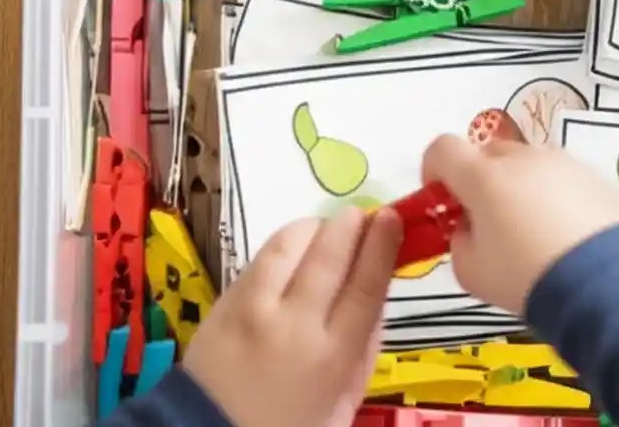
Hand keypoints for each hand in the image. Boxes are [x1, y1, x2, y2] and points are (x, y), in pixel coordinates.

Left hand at [183, 208, 401, 426]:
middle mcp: (296, 323)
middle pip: (330, 257)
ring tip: (328, 228)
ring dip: (316, 228)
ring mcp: (256, 308)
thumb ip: (365, 352)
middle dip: (351, 226)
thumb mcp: (343, 403)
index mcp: (334, 355)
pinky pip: (261, 257)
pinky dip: (284, 244)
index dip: (382, 246)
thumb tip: (377, 299)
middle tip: (364, 213)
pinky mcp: (226, 301)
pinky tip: (295, 247)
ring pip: (290, 245)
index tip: (392, 219)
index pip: (366, 285)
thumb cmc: (289, 426)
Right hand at [422, 135, 618, 314]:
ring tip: (534, 231)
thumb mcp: (471, 271)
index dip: (435, 171)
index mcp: (483, 176)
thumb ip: (459, 241)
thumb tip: (470, 227)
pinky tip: (565, 232)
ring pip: (527, 164)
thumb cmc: (524, 276)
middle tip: (489, 221)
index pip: (443, 148)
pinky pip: (561, 177)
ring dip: (519, 187)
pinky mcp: (594, 175)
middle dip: (479, 181)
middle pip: (487, 155)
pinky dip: (554, 196)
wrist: (603, 282)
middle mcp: (522, 158)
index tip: (444, 201)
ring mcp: (562, 162)